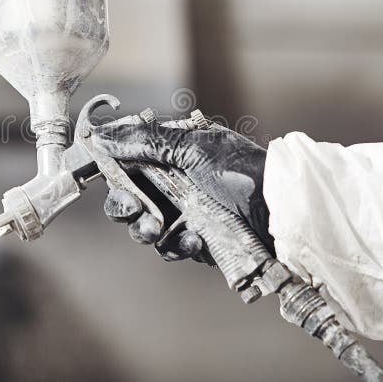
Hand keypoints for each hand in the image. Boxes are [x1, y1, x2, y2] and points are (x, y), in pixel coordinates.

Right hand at [91, 120, 272, 260]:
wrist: (279, 210)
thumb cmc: (240, 170)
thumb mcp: (193, 146)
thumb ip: (147, 141)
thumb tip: (103, 134)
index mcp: (171, 154)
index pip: (128, 162)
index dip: (112, 171)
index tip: (104, 176)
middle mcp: (174, 183)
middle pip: (129, 198)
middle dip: (124, 206)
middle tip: (132, 209)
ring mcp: (185, 213)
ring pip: (145, 227)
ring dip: (145, 229)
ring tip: (158, 230)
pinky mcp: (196, 240)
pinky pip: (171, 247)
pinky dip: (177, 245)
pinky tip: (193, 241)